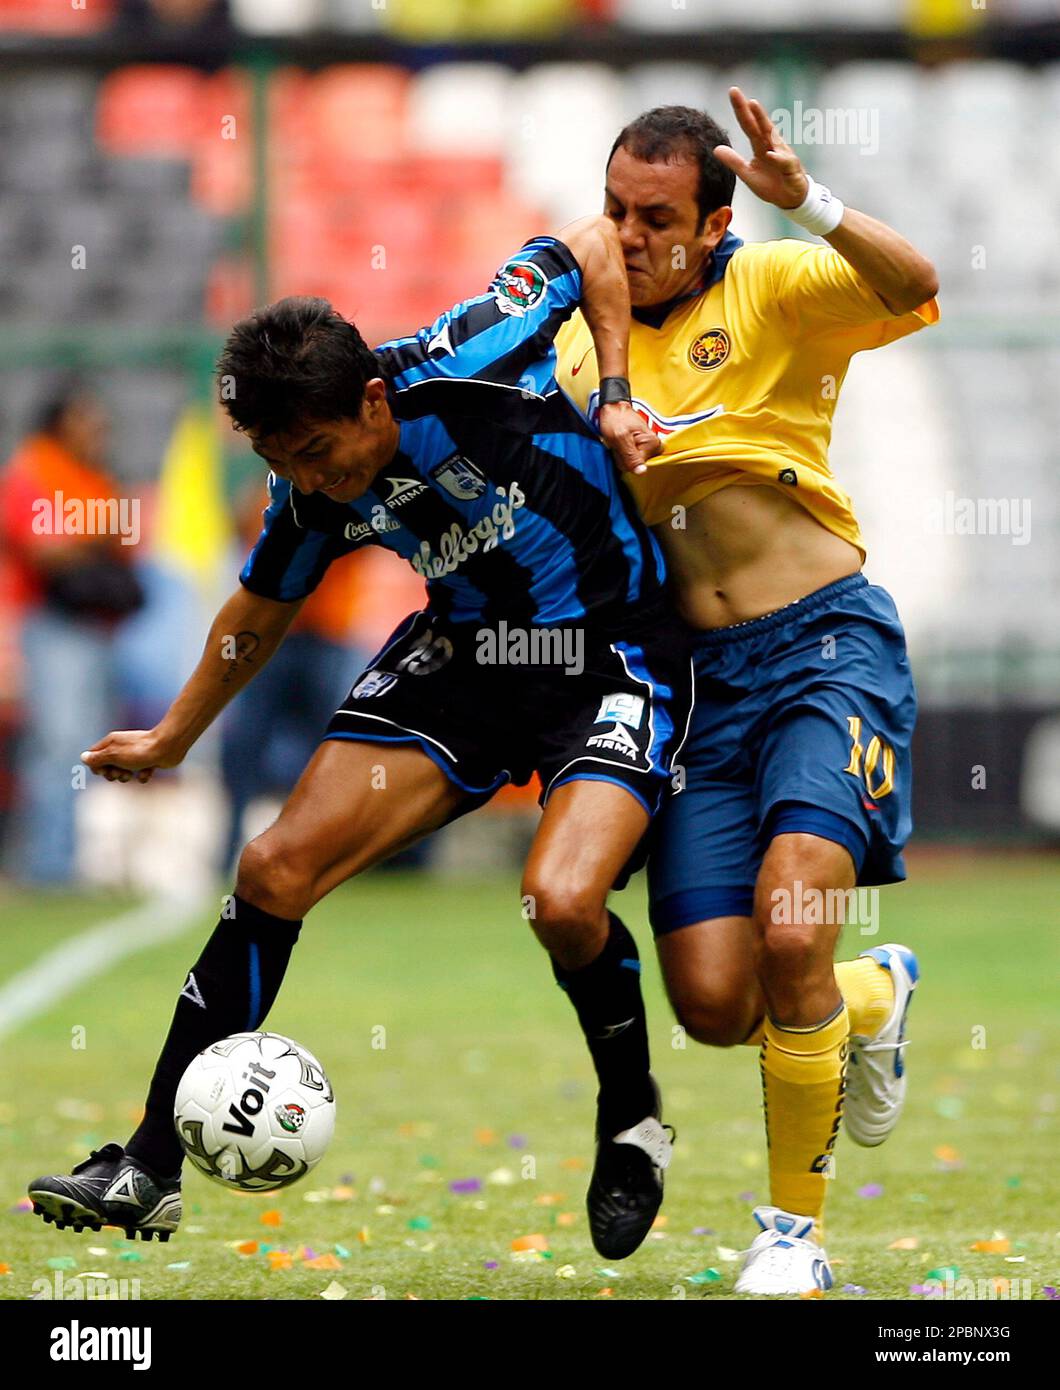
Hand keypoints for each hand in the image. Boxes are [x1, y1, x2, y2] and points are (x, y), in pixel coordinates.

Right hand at [80, 730, 183, 783]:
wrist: (169, 747)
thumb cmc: (139, 751)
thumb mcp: (114, 755)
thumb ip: (98, 758)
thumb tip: (83, 758)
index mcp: (112, 742)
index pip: (94, 755)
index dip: (96, 766)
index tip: (103, 771)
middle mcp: (122, 747)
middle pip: (108, 766)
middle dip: (111, 774)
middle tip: (120, 773)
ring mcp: (136, 754)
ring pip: (124, 771)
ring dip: (125, 776)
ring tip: (132, 774)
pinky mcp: (149, 761)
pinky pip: (140, 773)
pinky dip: (143, 775)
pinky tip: (148, 771)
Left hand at [597, 401, 660, 474]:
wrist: (613, 407)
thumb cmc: (616, 418)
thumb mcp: (620, 438)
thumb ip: (630, 456)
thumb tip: (642, 471)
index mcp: (653, 444)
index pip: (636, 466)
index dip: (624, 459)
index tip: (621, 446)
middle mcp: (653, 447)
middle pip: (634, 465)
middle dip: (622, 456)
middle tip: (618, 442)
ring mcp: (647, 447)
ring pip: (630, 463)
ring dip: (620, 454)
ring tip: (618, 441)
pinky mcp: (641, 447)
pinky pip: (628, 458)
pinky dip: (621, 452)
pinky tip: (620, 443)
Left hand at [713, 86, 808, 210]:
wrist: (791, 199)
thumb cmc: (771, 184)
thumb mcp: (748, 174)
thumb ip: (734, 162)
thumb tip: (716, 149)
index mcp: (760, 145)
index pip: (748, 124)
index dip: (740, 110)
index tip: (732, 91)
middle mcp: (771, 144)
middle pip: (758, 123)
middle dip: (748, 107)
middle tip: (735, 91)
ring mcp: (782, 154)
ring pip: (772, 135)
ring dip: (763, 120)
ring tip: (754, 105)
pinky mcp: (791, 168)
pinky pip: (783, 162)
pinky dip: (776, 158)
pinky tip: (769, 154)